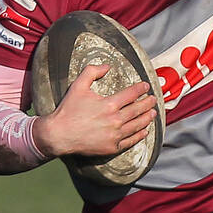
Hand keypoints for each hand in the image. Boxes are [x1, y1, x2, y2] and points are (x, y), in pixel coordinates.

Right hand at [32, 64, 157, 158]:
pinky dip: (139, 135)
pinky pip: (130, 141)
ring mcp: (115, 135)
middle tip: (154, 99)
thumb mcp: (78, 86)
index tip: (145, 86)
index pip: (131, 94)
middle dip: (148, 103)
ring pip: (137, 125)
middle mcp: (115, 120)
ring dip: (147, 118)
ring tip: (153, 113)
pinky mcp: (112, 147)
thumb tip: (107, 66)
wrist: (58, 135)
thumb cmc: (68, 110)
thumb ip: (92, 72)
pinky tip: (144, 131)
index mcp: (109, 104)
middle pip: (137, 110)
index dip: (140, 89)